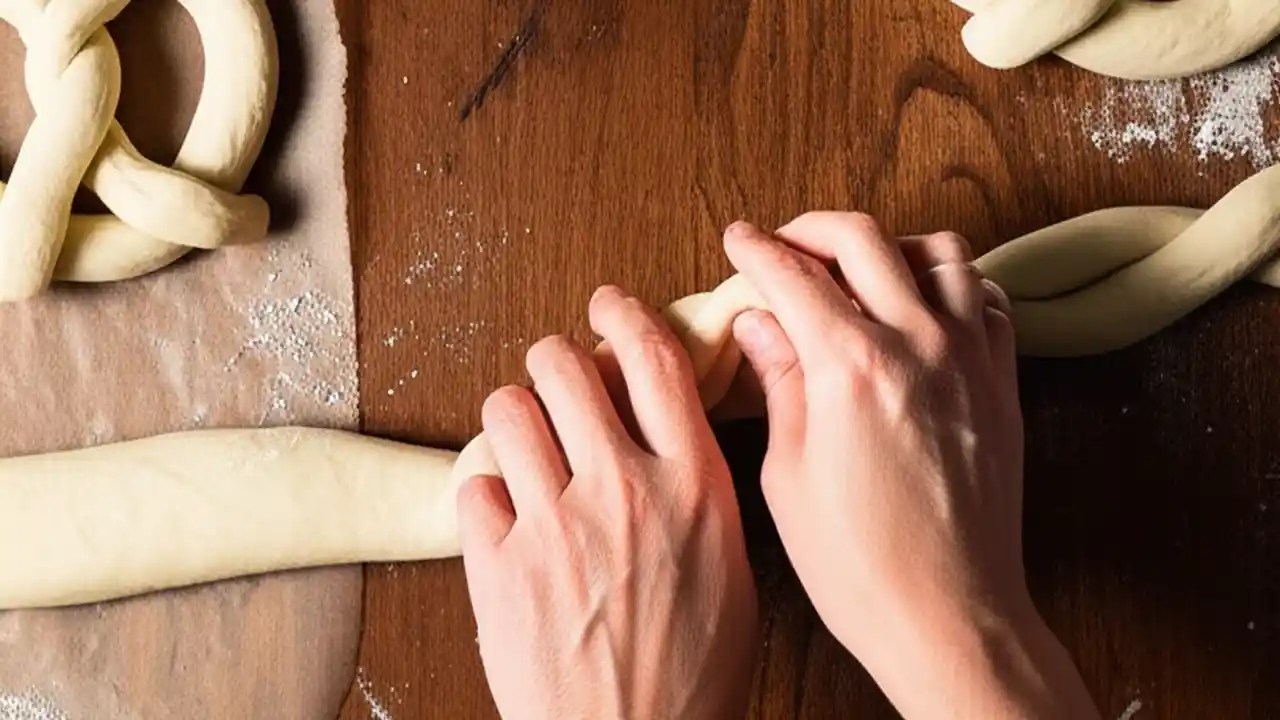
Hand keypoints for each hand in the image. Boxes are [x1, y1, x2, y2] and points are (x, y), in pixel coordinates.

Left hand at [458, 285, 757, 719]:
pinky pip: (473, 488)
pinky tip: (505, 516)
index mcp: (691, 487)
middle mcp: (622, 490)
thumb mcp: (732, 574)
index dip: (625, 315)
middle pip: (567, 367)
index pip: (654, 362)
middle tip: (552, 369)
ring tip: (522, 435)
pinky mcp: (496, 564)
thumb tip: (672, 436)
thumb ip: (702, 494)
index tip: (608, 302)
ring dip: (512, 414)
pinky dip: (485, 495)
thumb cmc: (693, 676)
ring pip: (508, 412)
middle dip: (554, 356)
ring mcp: (553, 525)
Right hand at [725, 213, 1096, 718]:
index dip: (756, 248)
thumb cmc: (858, 563)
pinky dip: (950, 283)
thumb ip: (779, 382)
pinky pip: (985, 297)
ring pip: (938, 250)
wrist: (949, 615)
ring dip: (890, 244)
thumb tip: (759, 324)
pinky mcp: (1000, 382)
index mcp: (850, 366)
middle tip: (785, 244)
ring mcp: (968, 358)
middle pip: (863, 238)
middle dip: (812, 228)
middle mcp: (916, 343)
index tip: (739, 239)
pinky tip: (921, 307)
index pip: (793, 273)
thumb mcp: (788, 473)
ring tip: (859, 269)